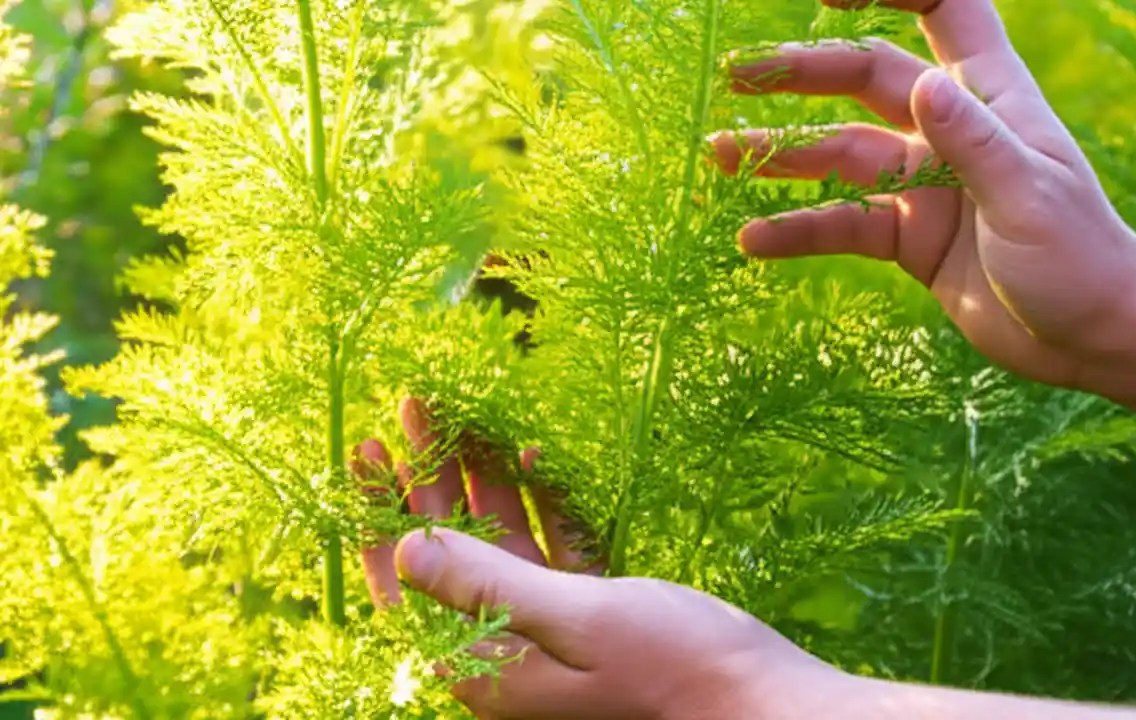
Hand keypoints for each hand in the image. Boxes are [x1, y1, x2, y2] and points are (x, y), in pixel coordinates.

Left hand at [353, 399, 843, 718]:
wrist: (755, 700)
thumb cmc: (668, 666)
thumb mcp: (574, 619)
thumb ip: (486, 584)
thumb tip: (403, 550)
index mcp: (487, 662)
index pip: (408, 581)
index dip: (381, 511)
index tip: (370, 447)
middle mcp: (507, 648)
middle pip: (450, 550)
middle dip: (431, 476)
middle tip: (419, 405)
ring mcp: (548, 629)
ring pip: (498, 540)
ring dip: (483, 477)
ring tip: (467, 416)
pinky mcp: (588, 613)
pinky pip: (549, 548)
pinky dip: (541, 502)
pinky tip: (536, 456)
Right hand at [709, 0, 1135, 388]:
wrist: (1095, 336)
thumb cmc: (1082, 260)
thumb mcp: (1029, 199)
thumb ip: (975, 142)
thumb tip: (924, 83)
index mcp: (990, 97)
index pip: (943, 10)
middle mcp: (950, 130)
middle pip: (866, 79)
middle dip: (802, 74)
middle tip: (737, 72)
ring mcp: (926, 183)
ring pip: (840, 153)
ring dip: (782, 152)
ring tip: (716, 152)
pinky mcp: (911, 236)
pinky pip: (844, 224)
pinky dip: (799, 229)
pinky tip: (753, 239)